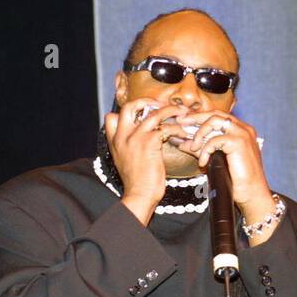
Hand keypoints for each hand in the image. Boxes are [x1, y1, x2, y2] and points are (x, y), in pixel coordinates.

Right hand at [103, 100, 182, 223]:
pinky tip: (184, 133)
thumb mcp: (126, 162)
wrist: (139, 195)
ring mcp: (135, 138)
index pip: (112, 117)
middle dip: (146, 101)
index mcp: (115, 141)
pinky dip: (177, 128)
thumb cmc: (137, 183)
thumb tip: (140, 142)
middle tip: (159, 105)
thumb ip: (129, 148)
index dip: (127, 112)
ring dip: (170, 110)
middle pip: (129, 106)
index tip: (142, 113)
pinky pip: (165, 127)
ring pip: (152, 113)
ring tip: (181, 112)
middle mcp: (123, 136)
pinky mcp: (149, 143)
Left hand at [171, 109, 272, 221]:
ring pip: (215, 121)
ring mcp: (243, 134)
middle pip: (215, 113)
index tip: (185, 121)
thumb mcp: (216, 160)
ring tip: (193, 146)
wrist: (252, 194)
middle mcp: (244, 129)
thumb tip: (184, 143)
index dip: (200, 117)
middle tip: (181, 122)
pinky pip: (215, 139)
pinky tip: (203, 162)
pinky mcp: (239, 142)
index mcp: (241, 131)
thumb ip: (202, 149)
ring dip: (200, 132)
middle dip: (195, 117)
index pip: (218, 116)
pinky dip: (205, 150)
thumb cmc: (238, 180)